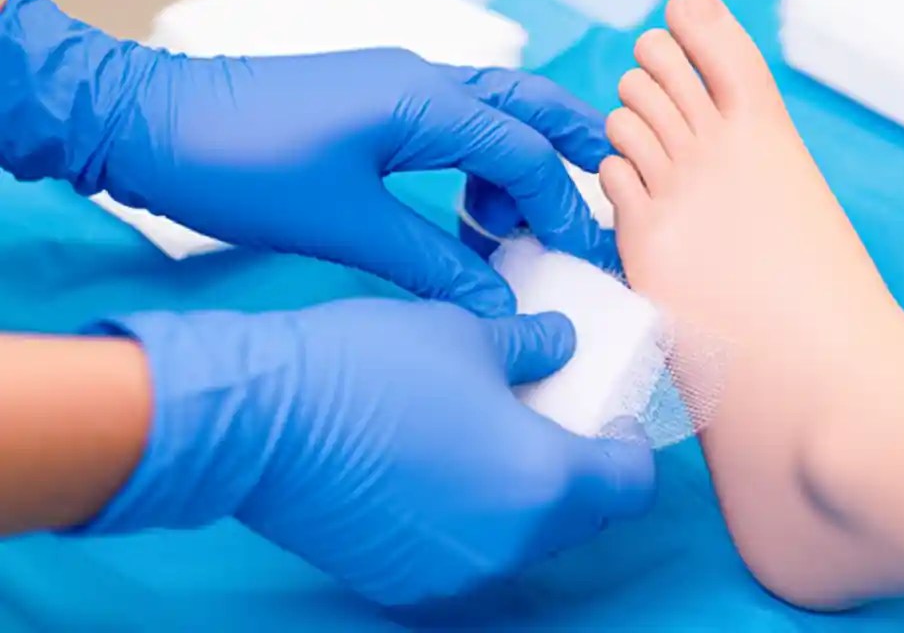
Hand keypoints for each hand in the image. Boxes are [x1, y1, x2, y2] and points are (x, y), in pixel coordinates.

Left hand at [0, 0, 615, 315]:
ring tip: (527, 226)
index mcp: (422, 101)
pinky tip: (472, 213)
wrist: (146, 124)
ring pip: (491, 113)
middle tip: (610, 191)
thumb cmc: (239, 168)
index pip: (525, 153)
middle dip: (574, 146)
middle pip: (528, 103)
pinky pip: (450, 127)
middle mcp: (420, 81)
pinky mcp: (372, 104)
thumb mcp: (344, 225)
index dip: (561, 211)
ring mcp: (395, 87)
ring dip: (521, 162)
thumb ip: (431, 263)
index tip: (584, 261)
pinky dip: (477, 165)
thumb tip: (496, 304)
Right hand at [73, 299, 655, 605]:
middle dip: (581, 467)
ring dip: (525, 494)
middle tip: (555, 415)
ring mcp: (456, 572)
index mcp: (543, 482)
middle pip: (581, 514)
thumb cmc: (371, 366)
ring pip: (523, 536)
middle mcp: (510, 544)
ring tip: (492, 437)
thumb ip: (535, 346)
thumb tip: (562, 343)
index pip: (631, 483)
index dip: (631, 445)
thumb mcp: (470, 333)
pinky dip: (473, 517)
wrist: (260, 420)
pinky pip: (467, 552)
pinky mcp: (403, 581)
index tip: (612, 413)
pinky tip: (440, 468)